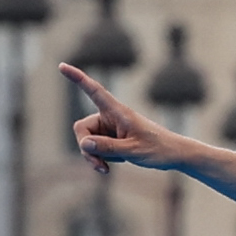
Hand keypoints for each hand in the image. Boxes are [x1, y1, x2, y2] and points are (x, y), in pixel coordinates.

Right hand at [61, 64, 183, 173]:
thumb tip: (84, 143)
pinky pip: (96, 149)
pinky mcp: (112, 140)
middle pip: (82, 129)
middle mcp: (111, 117)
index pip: (94, 91)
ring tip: (106, 170)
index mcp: (117, 112)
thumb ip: (108, 147)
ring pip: (87, 142)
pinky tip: (110, 168)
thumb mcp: (133, 150)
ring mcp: (110, 129)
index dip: (77, 78)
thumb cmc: (158, 149)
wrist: (174, 156)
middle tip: (98, 165)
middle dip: (86, 148)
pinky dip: (99, 159)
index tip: (62, 66)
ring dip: (93, 157)